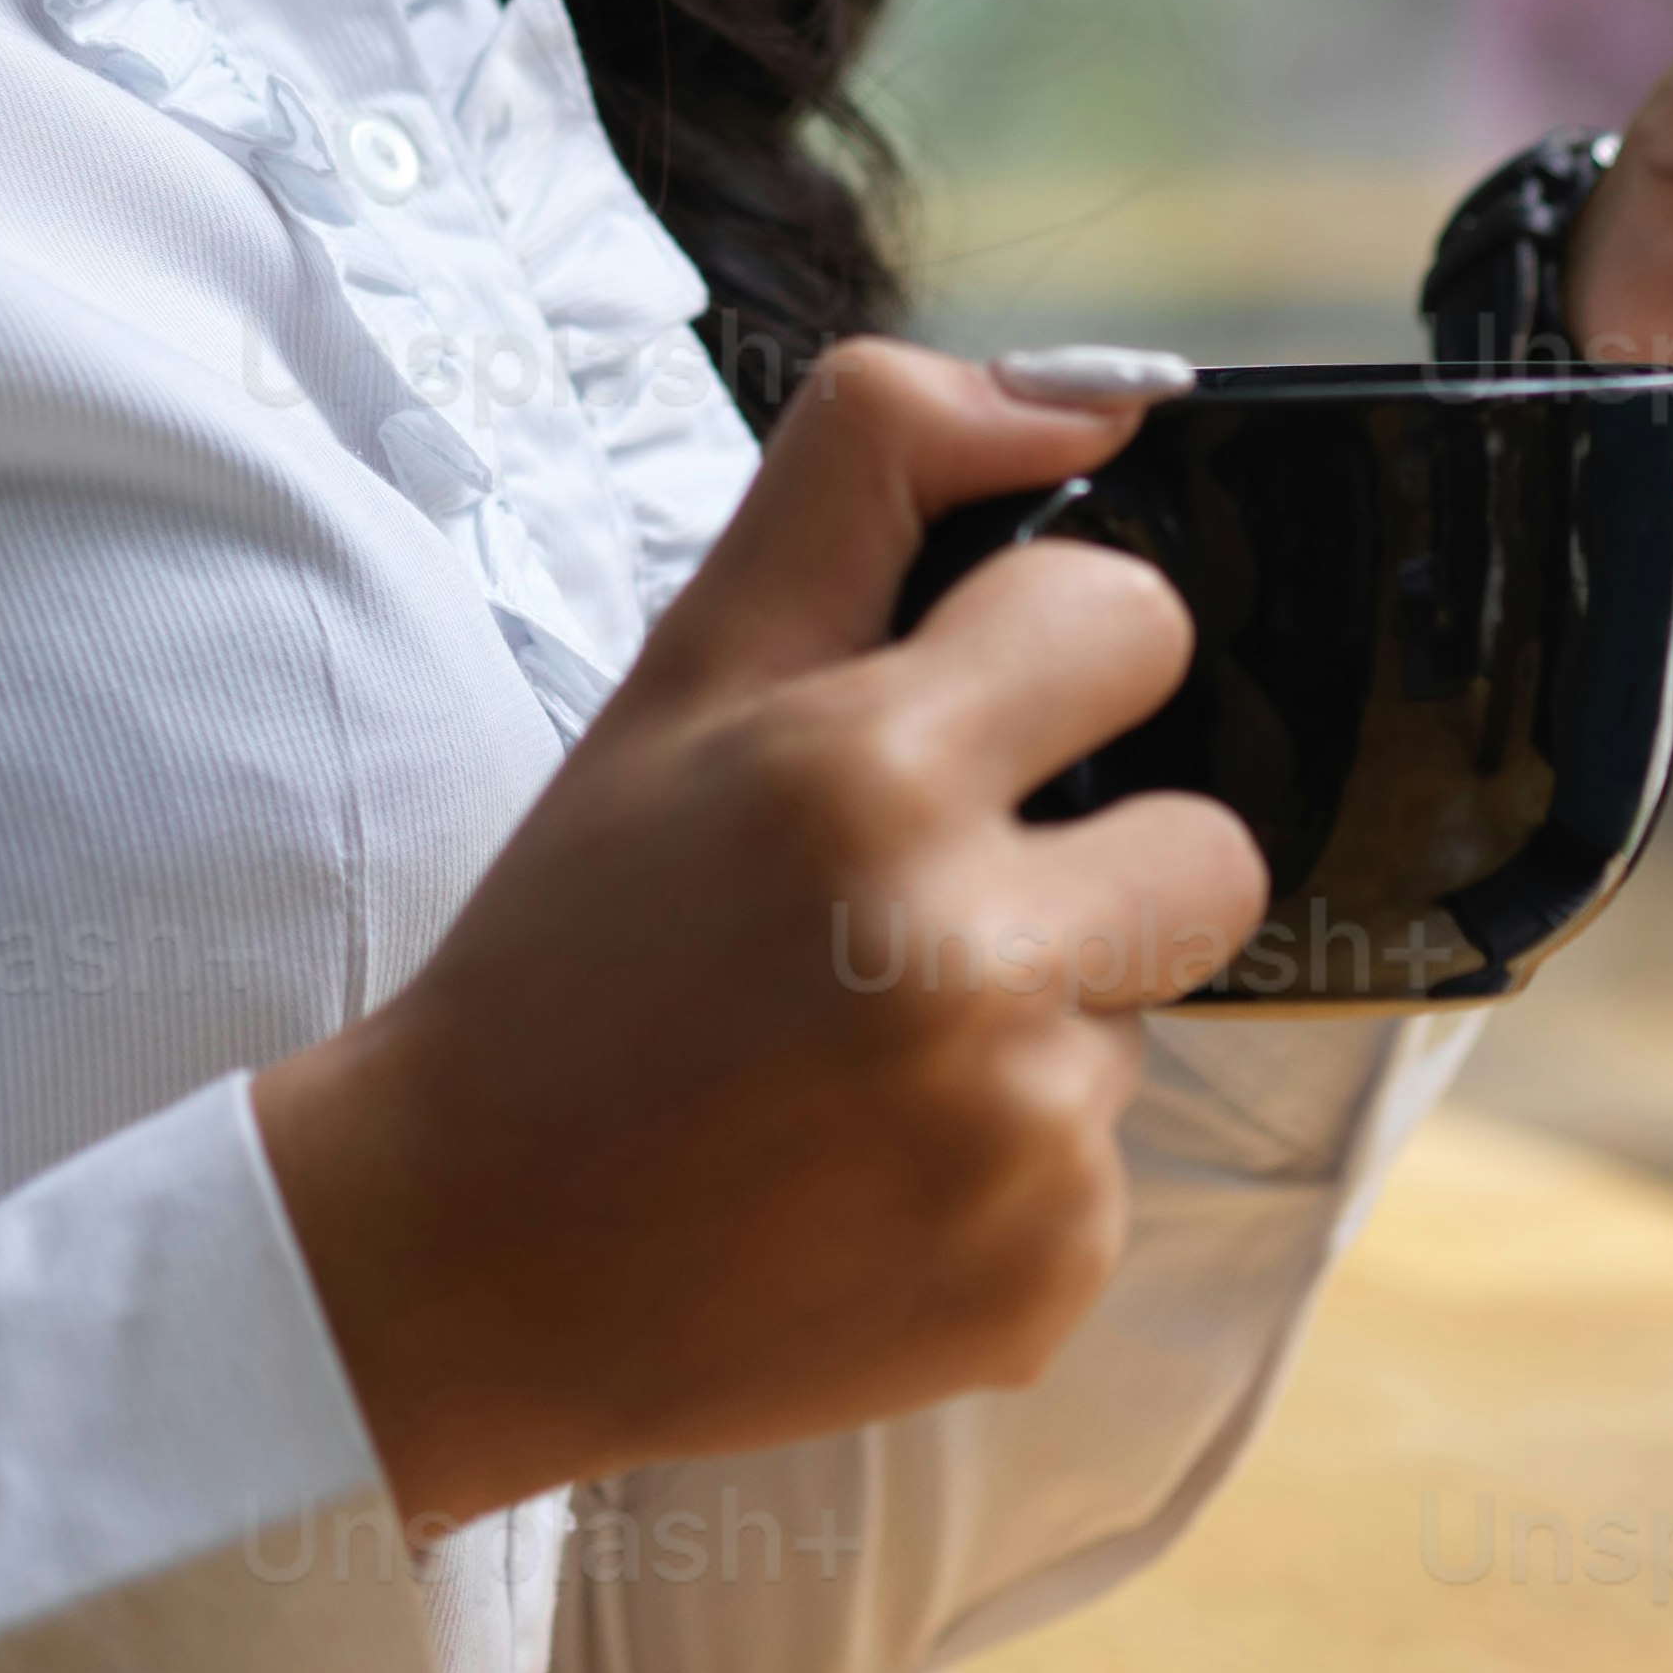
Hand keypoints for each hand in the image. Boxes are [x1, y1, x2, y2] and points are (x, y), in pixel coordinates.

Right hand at [250, 343, 1261, 1533]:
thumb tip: (1105, 395)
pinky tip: (857, 1185)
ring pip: (1145, 1015)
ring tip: (851, 1066)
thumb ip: (877, 467)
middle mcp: (964, 954)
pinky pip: (1108, 1172)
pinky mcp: (1050, 1277)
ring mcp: (1021, 1137)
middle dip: (1093, 866)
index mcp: (865, 770)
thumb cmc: (576, 946)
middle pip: (1214, 849)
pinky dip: (1003, 1176)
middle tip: (916, 915)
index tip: (961, 730)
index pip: (1137, 623)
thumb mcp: (686, 669)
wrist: (457, 1260)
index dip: (1055, 667)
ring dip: (1034, 1027)